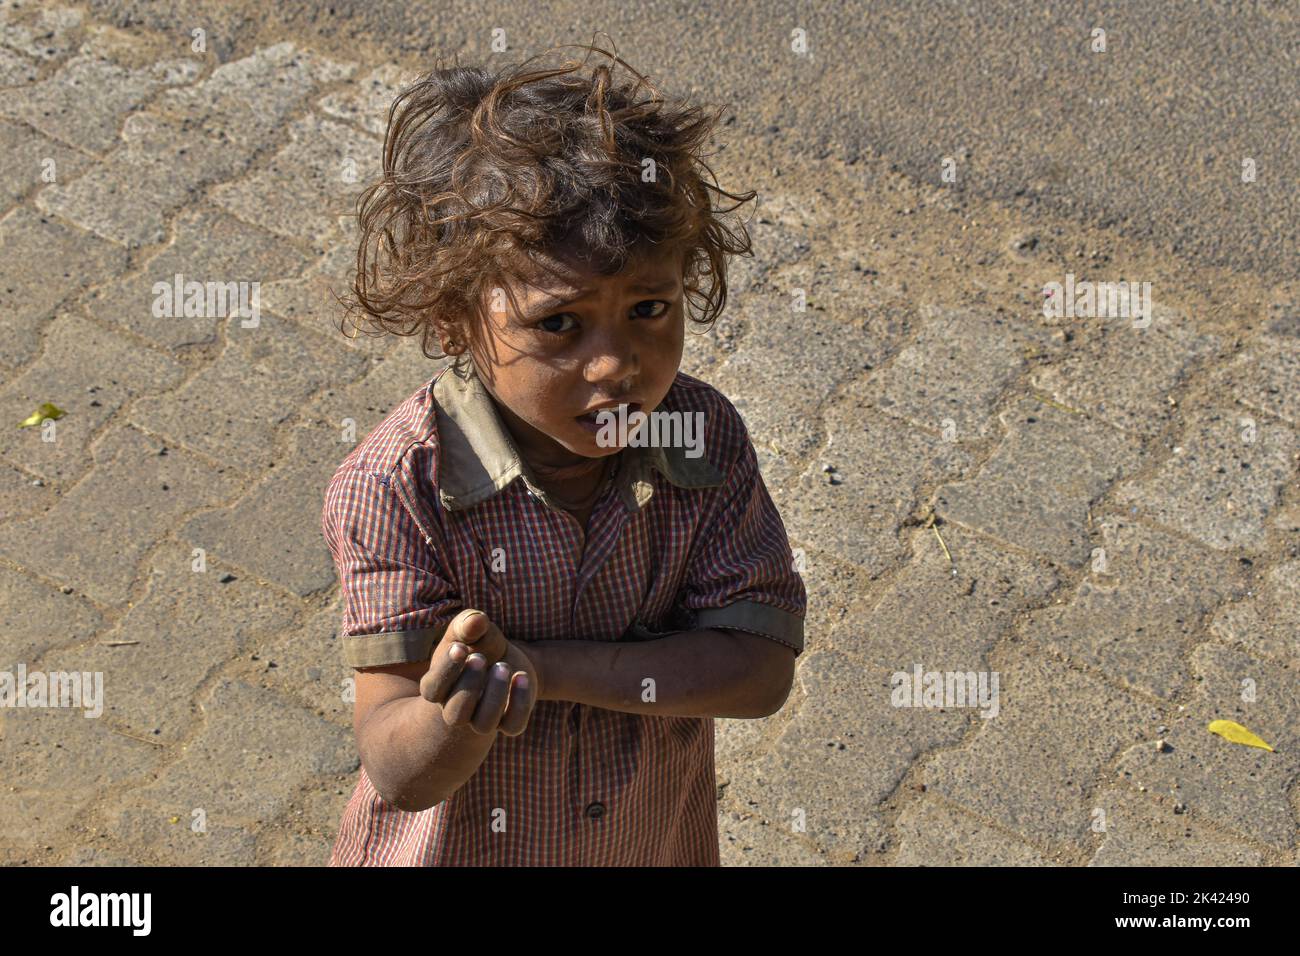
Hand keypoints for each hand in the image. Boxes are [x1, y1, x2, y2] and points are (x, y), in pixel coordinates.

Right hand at [419, 609, 543, 735]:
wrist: (506, 659)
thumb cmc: (480, 644)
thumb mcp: (472, 630)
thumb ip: (469, 624)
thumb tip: (476, 620)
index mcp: (440, 688)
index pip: (432, 689)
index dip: (445, 670)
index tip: (460, 647)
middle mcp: (457, 709)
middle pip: (455, 714)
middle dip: (468, 686)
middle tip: (480, 657)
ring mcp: (483, 719)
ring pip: (484, 724)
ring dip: (495, 695)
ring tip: (503, 666)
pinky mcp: (509, 722)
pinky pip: (513, 725)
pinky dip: (519, 702)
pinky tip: (521, 676)